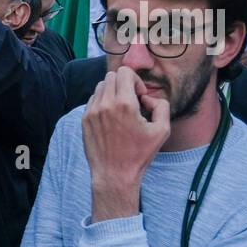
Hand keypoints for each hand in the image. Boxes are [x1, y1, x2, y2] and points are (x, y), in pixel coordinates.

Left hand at [82, 67, 169, 220]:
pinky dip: (102, 102)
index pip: (124, 72)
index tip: (139, 95)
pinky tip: (110, 117)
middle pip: (112, 76)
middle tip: (131, 101)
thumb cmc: (139, 154)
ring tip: (120, 109)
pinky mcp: (84, 120)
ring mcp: (92, 112)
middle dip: (124, 84)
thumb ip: (161, 105)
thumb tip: (146, 97)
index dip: (135, 80)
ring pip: (100, 86)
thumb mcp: (162, 130)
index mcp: (125, 104)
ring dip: (112, 92)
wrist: (114, 174)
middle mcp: (105, 105)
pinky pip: (93, 100)